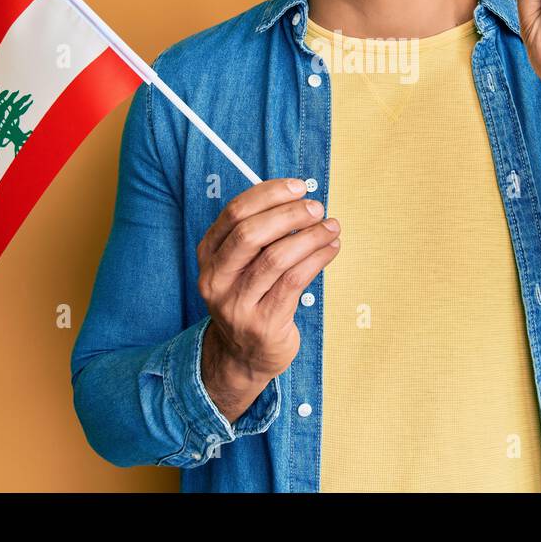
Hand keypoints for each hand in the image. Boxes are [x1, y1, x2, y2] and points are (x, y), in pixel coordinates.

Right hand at [196, 178, 340, 421]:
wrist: (244, 355)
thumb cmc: (251, 296)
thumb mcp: (242, 265)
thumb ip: (261, 232)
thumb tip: (298, 197)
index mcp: (209, 255)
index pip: (234, 213)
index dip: (269, 194)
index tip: (298, 186)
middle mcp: (216, 279)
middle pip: (251, 233)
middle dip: (289, 214)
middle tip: (316, 207)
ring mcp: (237, 304)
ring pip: (276, 258)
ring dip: (310, 236)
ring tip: (331, 227)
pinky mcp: (263, 323)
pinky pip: (294, 281)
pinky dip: (317, 259)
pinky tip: (330, 249)